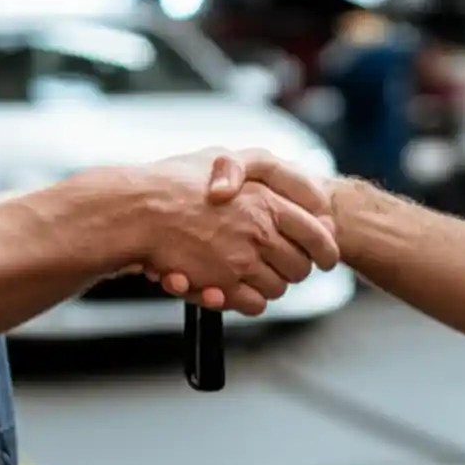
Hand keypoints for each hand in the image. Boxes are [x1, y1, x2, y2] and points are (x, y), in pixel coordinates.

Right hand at [135, 149, 338, 315]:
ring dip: (270, 284)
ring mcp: (241, 261)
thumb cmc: (175, 183)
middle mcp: (259, 232)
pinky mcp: (222, 285)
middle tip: (283, 264)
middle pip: (302, 267)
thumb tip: (292, 188)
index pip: (319, 235)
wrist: (137, 211)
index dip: (326, 251)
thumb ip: (261, 173)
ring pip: (279, 288)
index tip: (326, 258)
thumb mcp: (224, 161)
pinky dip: (249, 300)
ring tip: (250, 271)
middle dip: (296, 269)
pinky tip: (235, 286)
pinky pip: (254, 303)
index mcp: (266, 202)